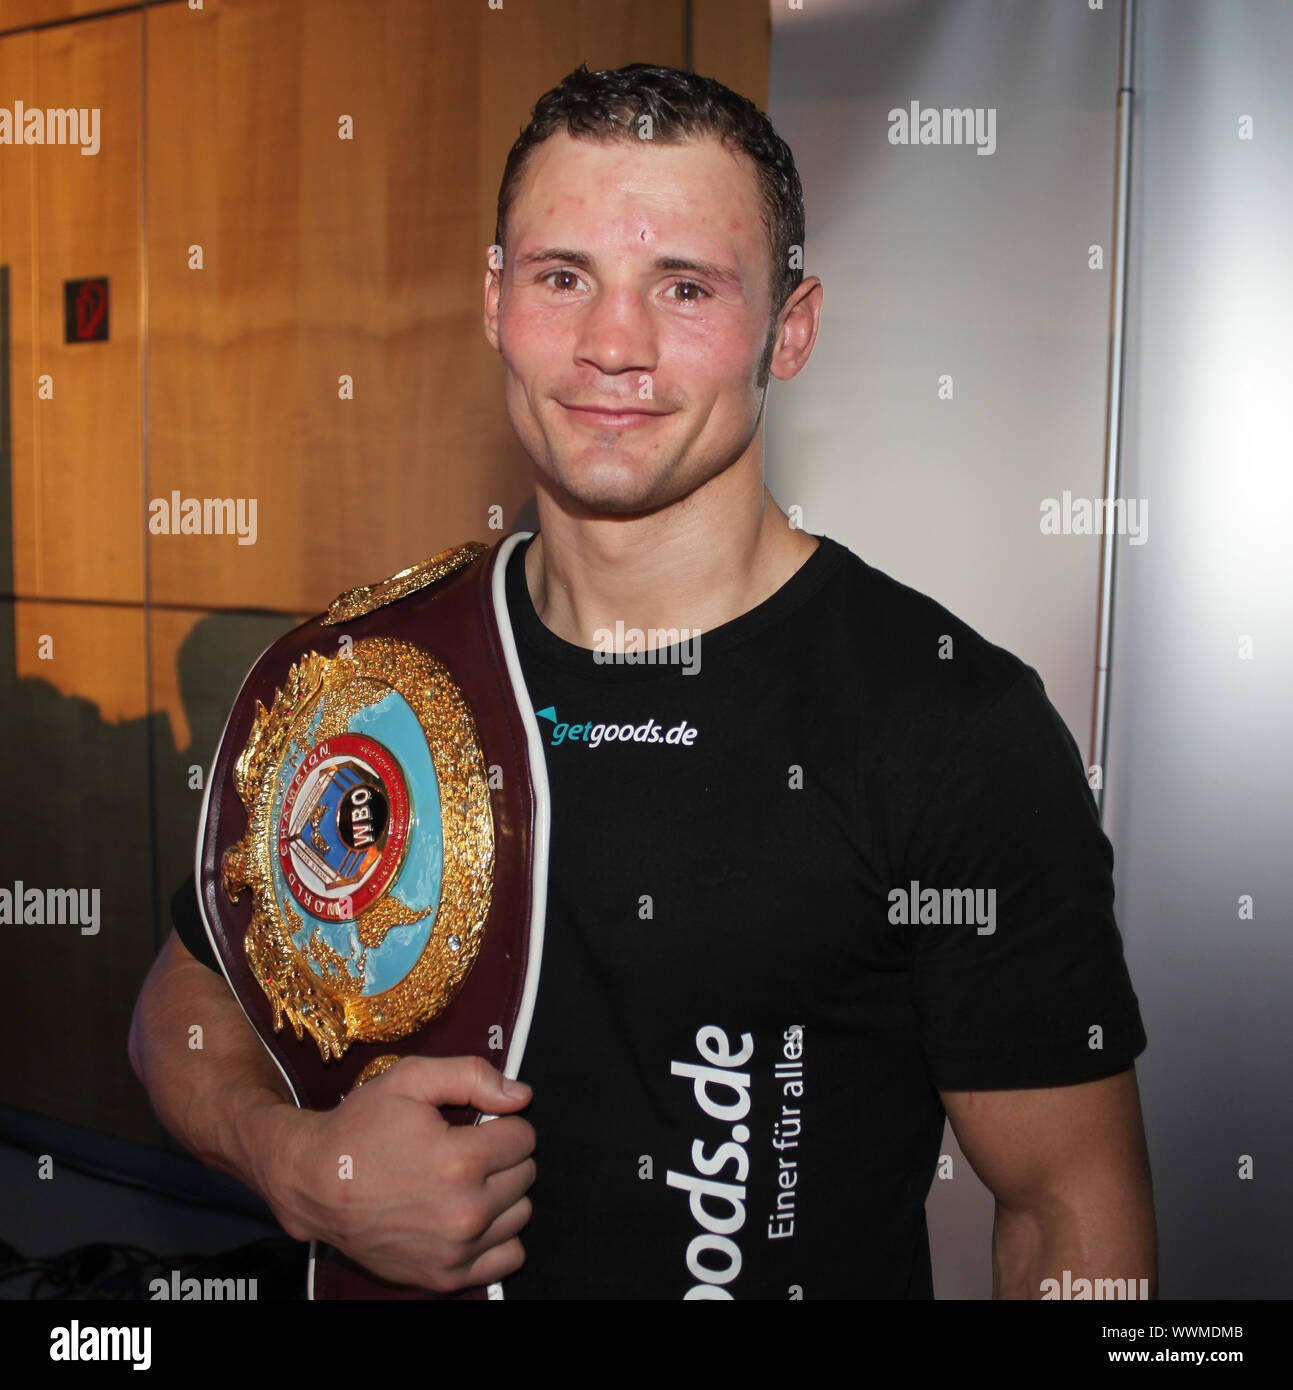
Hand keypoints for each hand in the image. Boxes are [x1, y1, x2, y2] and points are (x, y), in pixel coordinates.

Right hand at [262, 1055, 535, 1291]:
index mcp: (461, 1160)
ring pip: (520, 1213)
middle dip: (503, 1157)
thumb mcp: (411, 1080)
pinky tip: (470, 1216)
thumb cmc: (361, 1127)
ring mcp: (455, 1250)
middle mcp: (464, 1212)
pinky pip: (507, 1257)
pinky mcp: (445, 1277)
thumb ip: (473, 1076)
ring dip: (502, 1194)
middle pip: (525, 1175)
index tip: (477, 1125)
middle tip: (466, 1151)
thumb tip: (521, 1096)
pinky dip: (497, 1236)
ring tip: (465, 1182)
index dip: (503, 1123)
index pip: (524, 1138)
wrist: (314, 1184)